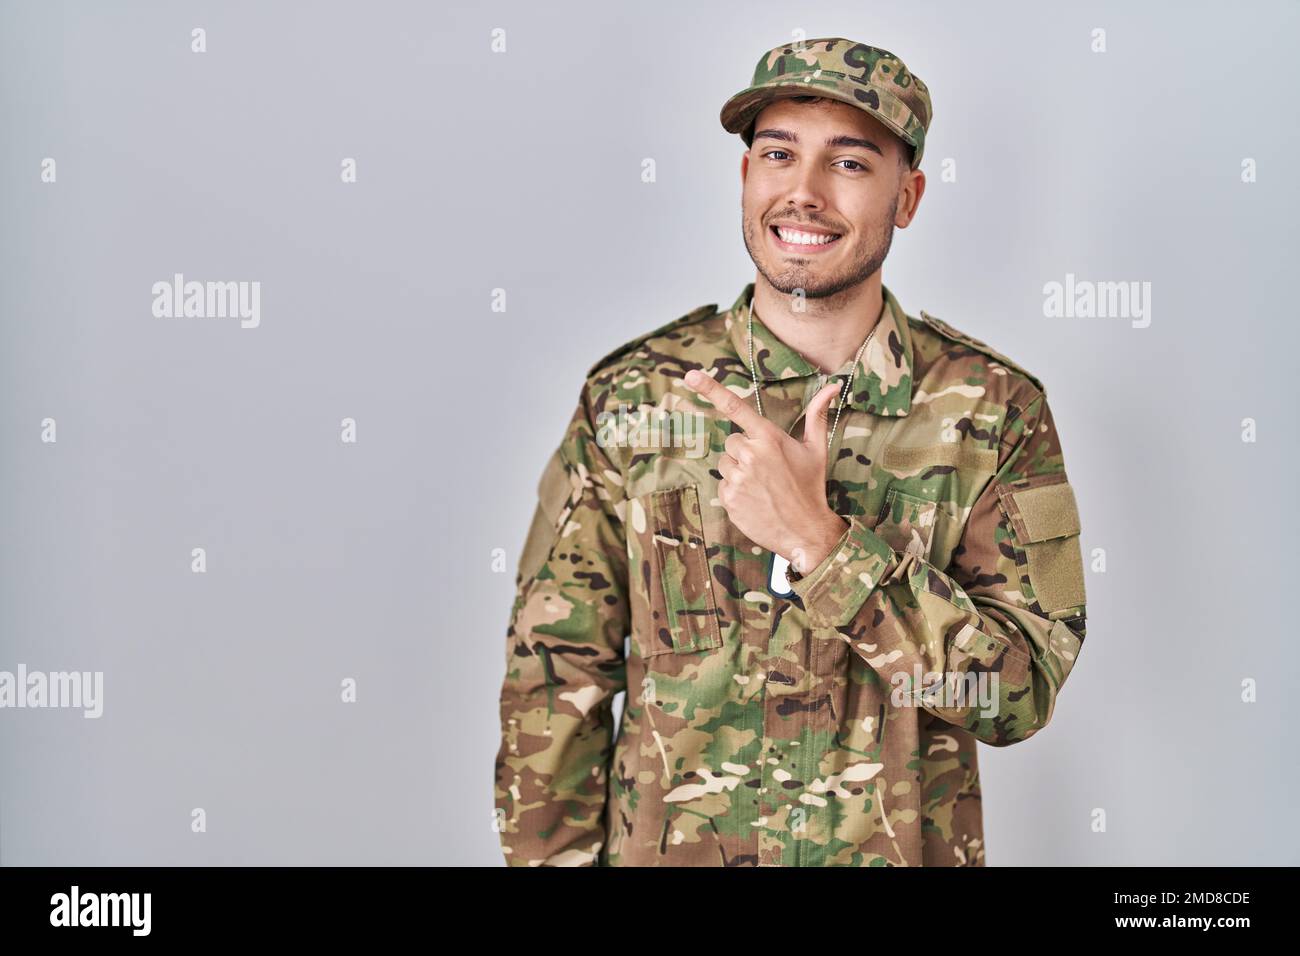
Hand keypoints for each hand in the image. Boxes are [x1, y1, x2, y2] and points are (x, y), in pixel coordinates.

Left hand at [683, 368, 848, 572]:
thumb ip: (817, 415)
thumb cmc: (811, 487)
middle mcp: (750, 454)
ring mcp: (738, 478)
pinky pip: (723, 486)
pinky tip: (755, 499)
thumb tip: (832, 385)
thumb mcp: (816, 449)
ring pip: (725, 464)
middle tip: (767, 470)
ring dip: (739, 471)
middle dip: (745, 451)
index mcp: (769, 438)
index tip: (691, 375)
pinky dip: (735, 491)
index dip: (710, 389)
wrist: (805, 530)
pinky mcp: (729, 498)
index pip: (735, 407)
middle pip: (732, 441)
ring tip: (762, 486)